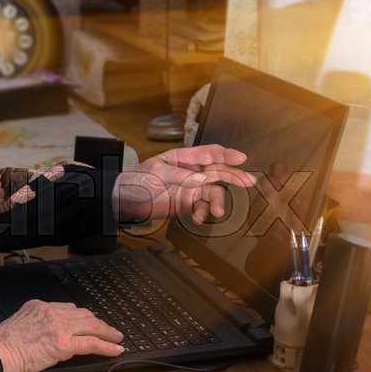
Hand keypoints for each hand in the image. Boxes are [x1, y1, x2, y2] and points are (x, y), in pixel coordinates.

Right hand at [0, 300, 123, 371]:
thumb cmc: (0, 346)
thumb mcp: (18, 324)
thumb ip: (35, 325)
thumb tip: (46, 336)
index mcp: (38, 306)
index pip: (67, 308)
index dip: (81, 317)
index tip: (88, 321)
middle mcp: (51, 311)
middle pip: (83, 314)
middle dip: (98, 322)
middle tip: (109, 329)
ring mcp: (59, 326)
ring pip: (92, 325)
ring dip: (107, 332)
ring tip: (117, 338)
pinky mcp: (64, 343)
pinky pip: (92, 343)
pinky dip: (107, 345)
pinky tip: (116, 348)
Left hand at [113, 144, 256, 223]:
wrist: (122, 201)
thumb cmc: (135, 180)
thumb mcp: (156, 173)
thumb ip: (179, 176)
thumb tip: (202, 179)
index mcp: (183, 158)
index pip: (208, 153)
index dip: (225, 154)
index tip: (240, 158)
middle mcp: (190, 173)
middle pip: (216, 172)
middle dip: (233, 176)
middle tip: (248, 181)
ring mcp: (188, 189)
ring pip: (211, 192)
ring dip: (217, 201)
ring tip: (217, 212)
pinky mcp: (184, 205)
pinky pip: (200, 208)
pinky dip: (202, 213)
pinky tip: (199, 218)